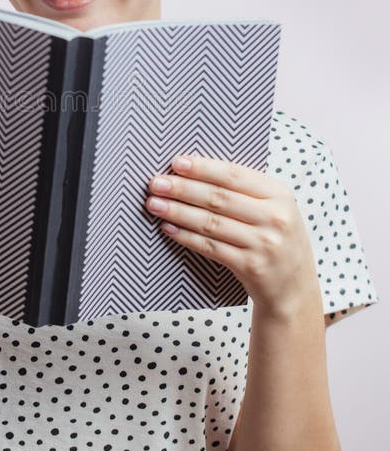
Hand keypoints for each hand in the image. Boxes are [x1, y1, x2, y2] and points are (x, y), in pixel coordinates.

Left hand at [145, 154, 321, 316]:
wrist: (295, 288)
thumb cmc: (276, 239)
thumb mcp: (274, 209)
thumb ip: (245, 191)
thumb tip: (195, 171)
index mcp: (279, 194)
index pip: (235, 175)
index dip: (203, 168)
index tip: (177, 162)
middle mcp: (274, 217)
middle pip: (219, 198)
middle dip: (183, 188)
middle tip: (156, 183)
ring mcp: (263, 244)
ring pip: (211, 222)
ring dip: (178, 211)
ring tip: (154, 204)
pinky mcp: (250, 267)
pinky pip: (210, 247)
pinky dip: (186, 236)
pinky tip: (168, 228)